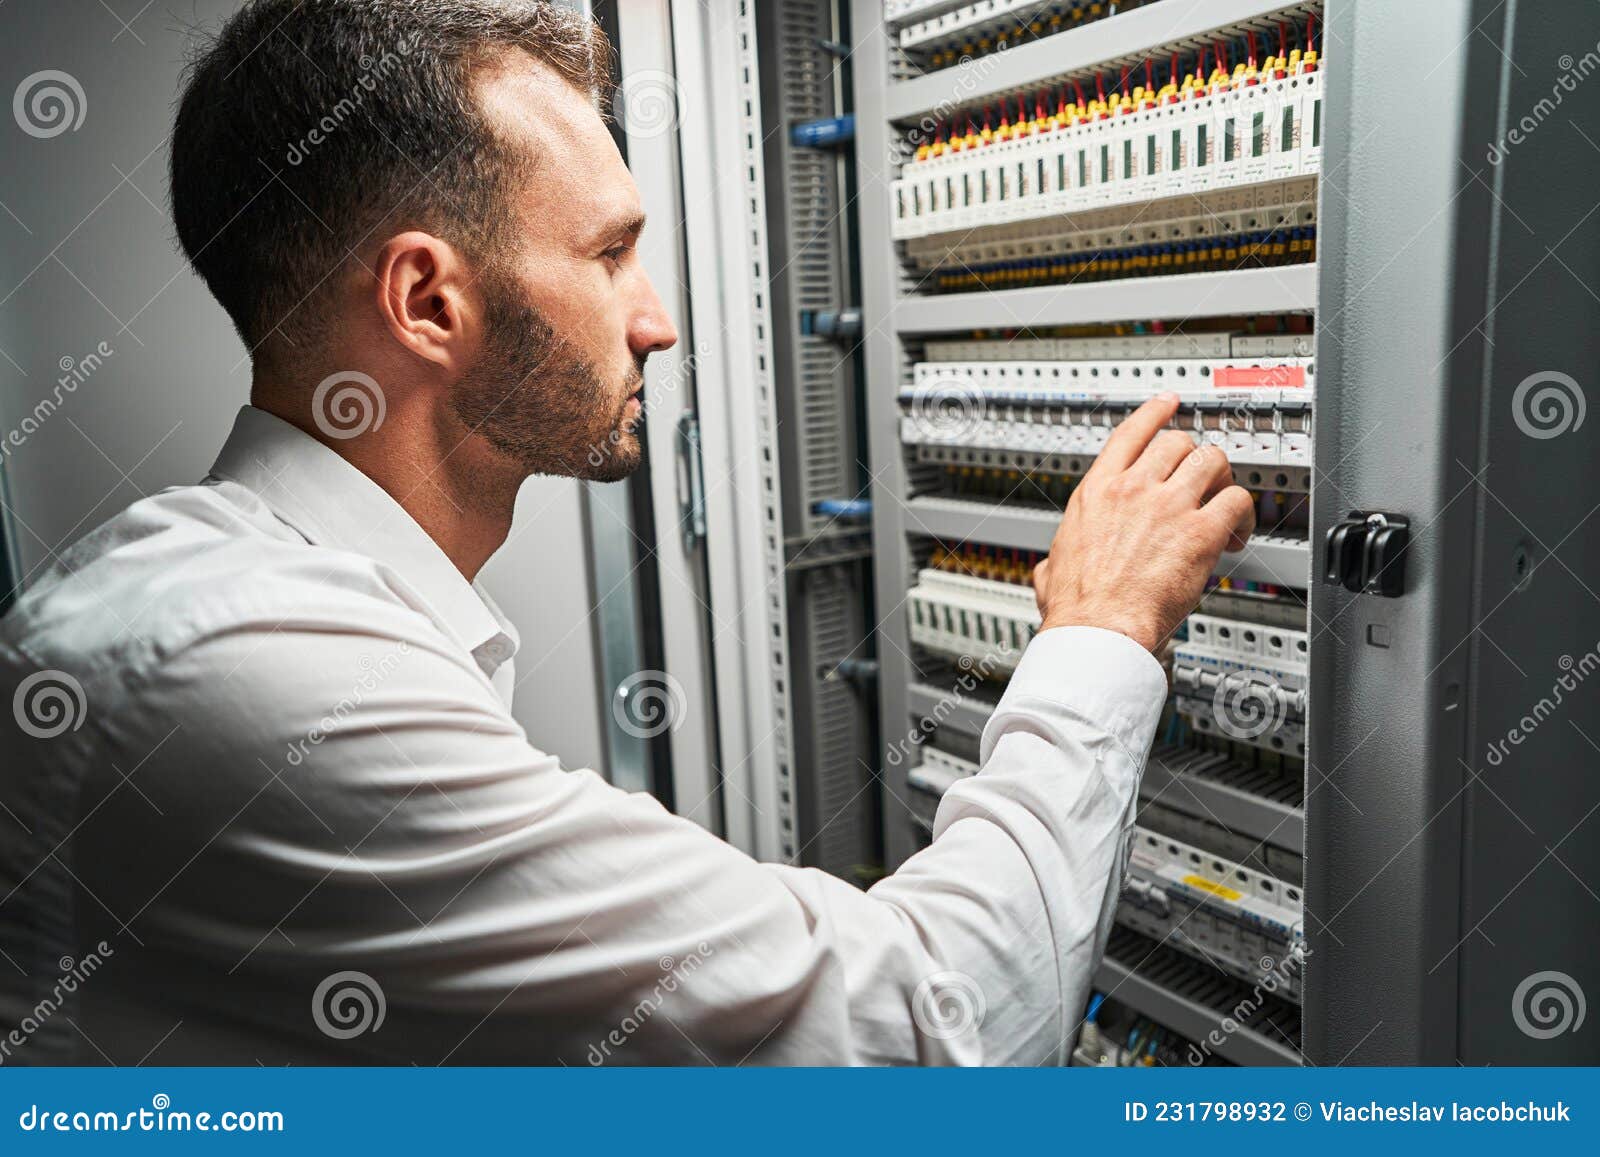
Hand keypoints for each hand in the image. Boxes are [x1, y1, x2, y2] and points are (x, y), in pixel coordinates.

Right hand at [1031, 394, 1255, 655]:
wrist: (1099, 628)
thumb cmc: (1077, 607)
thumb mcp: (1051, 570)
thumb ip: (1054, 560)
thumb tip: (1047, 571)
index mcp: (1097, 492)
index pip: (1131, 432)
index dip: (1154, 413)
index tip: (1167, 404)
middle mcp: (1133, 489)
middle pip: (1178, 442)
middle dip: (1193, 458)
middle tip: (1201, 479)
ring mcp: (1168, 506)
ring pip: (1212, 460)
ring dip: (1221, 479)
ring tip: (1222, 503)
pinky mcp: (1200, 532)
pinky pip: (1236, 500)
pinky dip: (1243, 514)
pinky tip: (1236, 535)